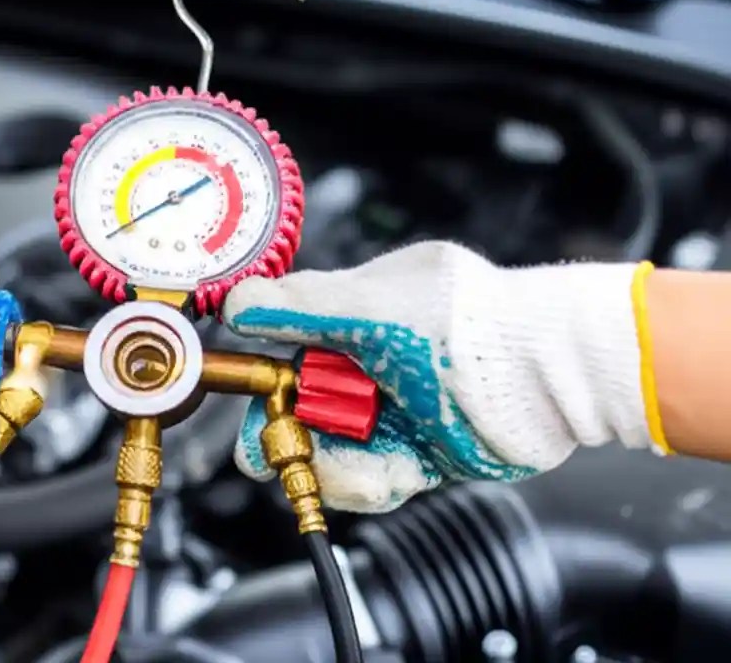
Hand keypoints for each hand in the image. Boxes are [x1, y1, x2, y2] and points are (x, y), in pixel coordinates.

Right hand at [223, 241, 657, 512]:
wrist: (547, 379)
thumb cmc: (471, 326)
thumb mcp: (373, 305)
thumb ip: (302, 305)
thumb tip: (238, 304)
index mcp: (352, 314)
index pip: (283, 350)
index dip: (264, 385)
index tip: (256, 410)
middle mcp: (368, 361)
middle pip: (300, 411)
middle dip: (296, 438)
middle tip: (294, 451)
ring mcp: (392, 407)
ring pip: (332, 450)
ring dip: (340, 467)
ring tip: (371, 468)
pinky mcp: (417, 450)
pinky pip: (373, 475)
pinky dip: (377, 481)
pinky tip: (396, 474)